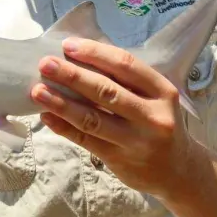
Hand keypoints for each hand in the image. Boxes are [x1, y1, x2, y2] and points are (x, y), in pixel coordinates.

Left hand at [30, 36, 204, 199]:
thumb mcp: (155, 98)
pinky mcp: (120, 160)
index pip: (125, 65)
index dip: (95, 53)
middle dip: (72, 75)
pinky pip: (86, 140)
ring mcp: (136, 141)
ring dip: (61, 103)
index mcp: (162, 91)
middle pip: (106, 91)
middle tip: (45, 64)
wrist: (179, 171)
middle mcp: (152, 116)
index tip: (68, 45)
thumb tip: (79, 57)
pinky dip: (63, 127)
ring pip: (92, 119)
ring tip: (37, 91)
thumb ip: (126, 81)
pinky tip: (46, 117)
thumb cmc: (158, 123)